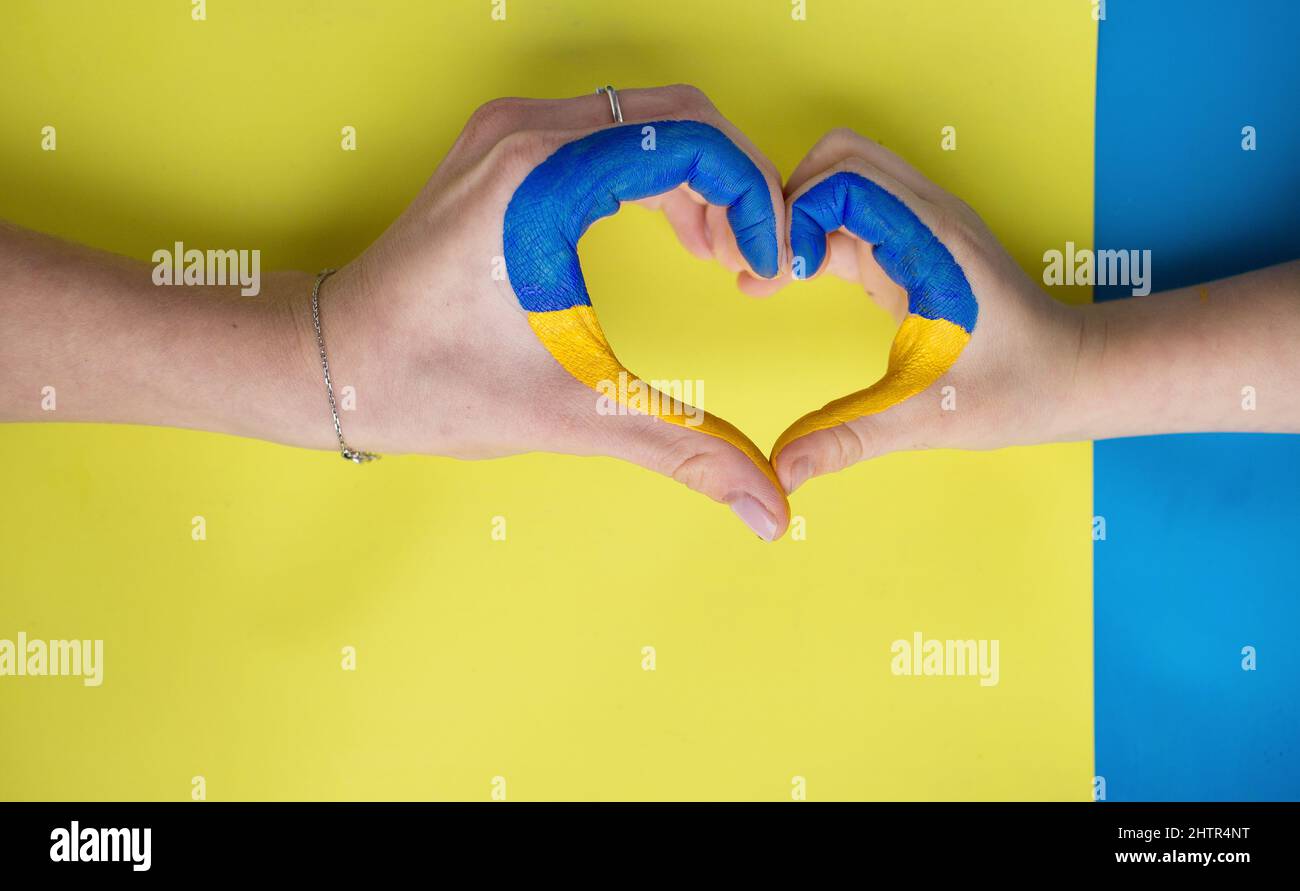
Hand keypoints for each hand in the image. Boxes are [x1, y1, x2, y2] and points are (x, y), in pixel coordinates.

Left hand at [315, 86, 793, 538]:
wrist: (336, 364)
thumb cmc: (428, 382)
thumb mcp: (571, 413)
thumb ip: (683, 450)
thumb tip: (766, 510)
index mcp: (541, 175)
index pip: (693, 140)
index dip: (754, 201)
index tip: (768, 272)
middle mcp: (525, 131)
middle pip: (682, 116)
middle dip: (738, 186)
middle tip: (753, 267)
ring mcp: (511, 130)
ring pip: (652, 118)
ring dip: (704, 182)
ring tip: (723, 261)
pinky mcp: (505, 147)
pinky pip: (616, 132)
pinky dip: (663, 177)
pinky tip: (680, 237)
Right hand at [662, 128, 1084, 493]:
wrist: (1074, 375)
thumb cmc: (1017, 390)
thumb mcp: (924, 419)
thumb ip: (846, 438)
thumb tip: (781, 473)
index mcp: (930, 243)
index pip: (841, 182)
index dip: (793, 220)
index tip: (775, 279)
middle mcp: (926, 215)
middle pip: (835, 158)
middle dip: (785, 203)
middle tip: (761, 269)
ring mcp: (922, 220)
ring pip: (841, 173)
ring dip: (798, 213)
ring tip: (771, 276)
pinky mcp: (914, 236)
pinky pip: (852, 206)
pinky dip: (816, 230)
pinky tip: (799, 279)